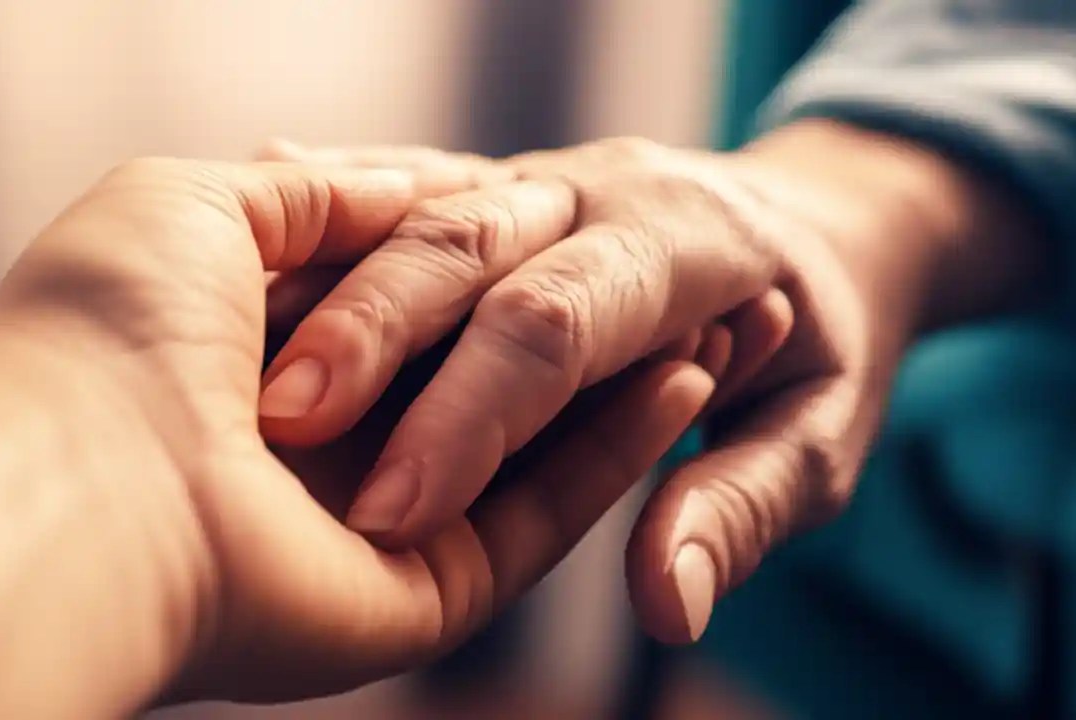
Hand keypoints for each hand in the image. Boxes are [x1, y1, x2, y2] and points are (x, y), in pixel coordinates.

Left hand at [0, 158, 732, 706]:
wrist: (81, 478)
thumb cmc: (120, 328)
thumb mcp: (209, 207)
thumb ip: (325, 197)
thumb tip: (411, 185)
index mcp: (305, 338)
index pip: (441, 283)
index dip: (517, 251)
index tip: (585, 210)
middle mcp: (362, 428)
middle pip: (503, 360)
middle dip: (590, 313)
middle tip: (675, 260)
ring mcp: (400, 509)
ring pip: (544, 442)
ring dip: (629, 380)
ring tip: (712, 323)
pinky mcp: (431, 583)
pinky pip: (548, 515)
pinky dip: (617, 448)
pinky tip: (684, 379)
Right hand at [257, 121, 1042, 642]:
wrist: (824, 227)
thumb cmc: (824, 343)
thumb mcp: (820, 437)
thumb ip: (741, 508)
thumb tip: (668, 608)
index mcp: (690, 240)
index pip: (561, 323)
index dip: (476, 416)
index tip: (397, 515)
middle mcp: (600, 191)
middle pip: (469, 250)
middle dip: (374, 341)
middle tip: (287, 433)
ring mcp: (539, 181)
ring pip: (418, 217)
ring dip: (336, 293)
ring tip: (251, 364)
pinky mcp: (497, 192)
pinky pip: (404, 200)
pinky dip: (336, 229)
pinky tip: (259, 249)